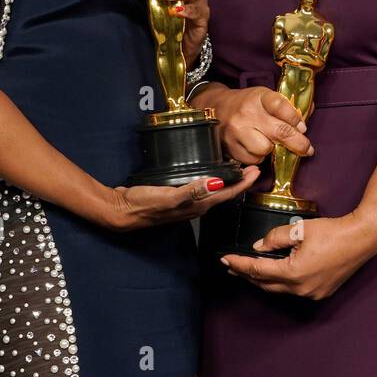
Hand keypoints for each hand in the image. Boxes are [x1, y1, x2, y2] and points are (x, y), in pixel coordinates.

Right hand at [105, 166, 259, 230]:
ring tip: (235, 167)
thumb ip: (191, 191)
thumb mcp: (168, 196)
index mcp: (197, 206)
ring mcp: (186, 203)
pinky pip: (200, 188)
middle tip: (251, 166)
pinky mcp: (176, 197)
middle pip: (225, 194)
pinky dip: (210, 180)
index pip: (227, 194)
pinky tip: (207, 173)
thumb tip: (217, 184)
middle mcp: (195, 206)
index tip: (256, 170)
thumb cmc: (143, 204)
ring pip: (213, 192)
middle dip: (240, 181)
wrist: (120, 210)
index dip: (243, 183)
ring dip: (227, 181)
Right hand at [208, 85, 313, 164]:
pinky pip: (253, 159)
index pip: (282, 106)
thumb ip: (286, 108)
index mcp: (259, 97)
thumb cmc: (247, 104)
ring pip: (265, 149)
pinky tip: (254, 147)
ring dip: (271, 150)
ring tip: (267, 142)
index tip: (303, 128)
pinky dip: (257, 157)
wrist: (215, 107)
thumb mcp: (265, 97)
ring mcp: (237, 131)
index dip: (296, 119)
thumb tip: (305, 122)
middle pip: (280, 132)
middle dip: (298, 144)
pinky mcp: (230, 146)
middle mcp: (247, 113)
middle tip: (306, 149)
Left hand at [220, 210, 376, 299]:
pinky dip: (280, 281)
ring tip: (249, 270)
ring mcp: (312, 293)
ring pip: (279, 289)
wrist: (363, 238)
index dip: (239, 264)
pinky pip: (293, 289)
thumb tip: (259, 246)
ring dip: (263, 279)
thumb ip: (275, 237)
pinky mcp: (320, 292)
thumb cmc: (334, 232)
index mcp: (293, 273)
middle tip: (231, 267)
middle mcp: (301, 288)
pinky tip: (275, 272)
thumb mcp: (300, 229)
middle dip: (247, 275)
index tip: (225, 260)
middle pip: (265, 284)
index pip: (257, 270)